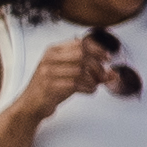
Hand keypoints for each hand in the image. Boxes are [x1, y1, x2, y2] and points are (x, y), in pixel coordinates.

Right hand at [12, 29, 130, 121]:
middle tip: (102, 76)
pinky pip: (75, 84)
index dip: (97, 49)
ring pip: (80, 70)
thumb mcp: (70, 74)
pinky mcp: (49, 86)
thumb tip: (114, 74)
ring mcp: (48, 72)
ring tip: (94, 85)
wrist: (31, 104)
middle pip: (82, 55)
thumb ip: (91, 71)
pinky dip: (88, 88)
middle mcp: (49, 59)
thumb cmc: (52, 86)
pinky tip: (89, 90)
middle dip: (97, 66)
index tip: (107, 58)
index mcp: (53, 50)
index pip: (80, 43)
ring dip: (94, 80)